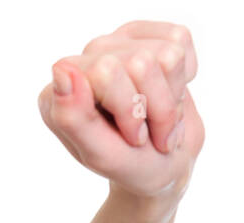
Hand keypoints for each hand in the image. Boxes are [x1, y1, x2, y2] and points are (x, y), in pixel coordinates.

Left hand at [38, 20, 204, 200]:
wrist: (165, 165)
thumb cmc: (130, 164)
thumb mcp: (102, 154)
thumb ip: (72, 117)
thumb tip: (61, 70)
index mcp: (60, 92)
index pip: (106, 73)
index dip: (131, 110)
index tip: (134, 140)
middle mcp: (85, 62)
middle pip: (141, 62)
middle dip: (158, 108)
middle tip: (150, 136)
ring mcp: (116, 45)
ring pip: (166, 54)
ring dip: (172, 100)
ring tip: (160, 122)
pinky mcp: (148, 36)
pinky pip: (179, 40)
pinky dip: (184, 78)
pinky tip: (168, 94)